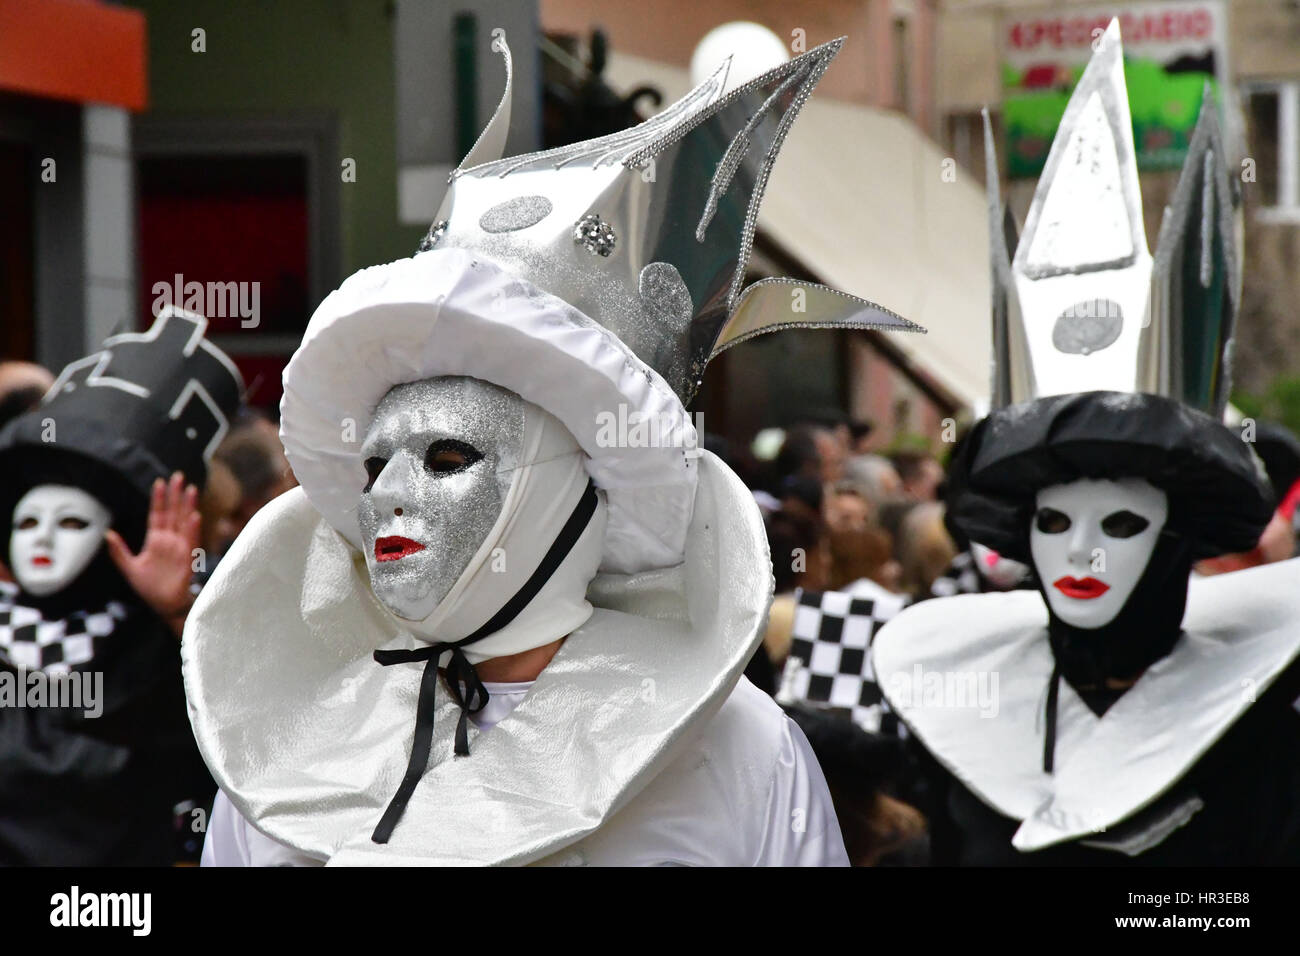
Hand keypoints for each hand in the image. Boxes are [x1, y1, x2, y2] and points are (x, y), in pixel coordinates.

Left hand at [106, 472, 199, 631]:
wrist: (163, 606)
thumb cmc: (149, 588)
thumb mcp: (129, 568)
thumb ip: (119, 551)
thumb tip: (108, 533)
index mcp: (156, 540)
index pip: (157, 514)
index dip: (159, 499)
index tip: (160, 482)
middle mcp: (170, 541)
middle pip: (173, 513)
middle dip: (176, 495)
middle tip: (179, 476)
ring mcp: (180, 548)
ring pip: (185, 522)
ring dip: (188, 506)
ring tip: (191, 489)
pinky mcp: (188, 559)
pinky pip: (191, 541)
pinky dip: (193, 528)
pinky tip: (194, 516)